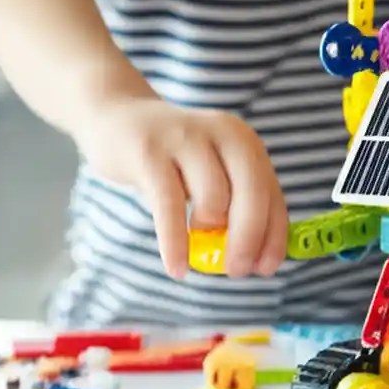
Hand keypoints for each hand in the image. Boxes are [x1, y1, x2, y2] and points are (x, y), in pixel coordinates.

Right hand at [75, 97, 287, 278]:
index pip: (271, 193)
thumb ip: (233, 206)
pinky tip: (177, 268)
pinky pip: (169, 206)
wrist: (115, 117)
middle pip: (252, 193)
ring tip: (196, 246)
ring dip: (208, 233)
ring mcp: (185, 138)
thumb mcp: (210, 174)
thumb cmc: (170, 160)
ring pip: (214, 199)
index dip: (273, 235)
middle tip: (237, 271)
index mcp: (243, 141)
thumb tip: (253, 260)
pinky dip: (176, 243)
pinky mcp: (149, 151)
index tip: (265, 268)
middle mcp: (221, 132)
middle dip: (249, 239)